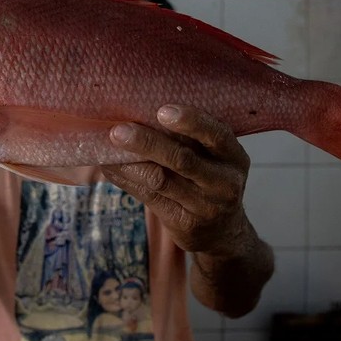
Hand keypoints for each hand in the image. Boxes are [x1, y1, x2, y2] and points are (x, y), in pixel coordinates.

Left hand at [101, 105, 249, 253]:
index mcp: (234, 157)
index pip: (216, 135)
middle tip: (119, 131)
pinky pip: (150, 198)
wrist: (223, 232)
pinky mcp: (184, 224)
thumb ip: (192, 139)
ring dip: (129, 163)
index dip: (191, 122)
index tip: (162, 111)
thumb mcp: (216, 159)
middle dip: (148, 143)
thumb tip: (141, 109)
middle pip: (183, 160)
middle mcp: (224, 182)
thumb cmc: (211, 180)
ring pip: (161, 181)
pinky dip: (126, 180)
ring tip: (107, 147)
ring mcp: (205, 206)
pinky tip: (110, 168)